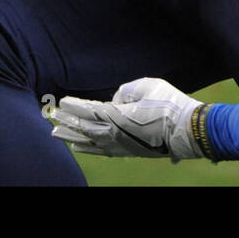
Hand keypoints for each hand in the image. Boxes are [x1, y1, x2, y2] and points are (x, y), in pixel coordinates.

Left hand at [51, 78, 203, 160]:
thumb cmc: (169, 103)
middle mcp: (115, 133)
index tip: (62, 101)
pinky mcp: (128, 152)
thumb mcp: (147, 85)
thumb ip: (126, 90)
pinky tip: (78, 147)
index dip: (74, 106)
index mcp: (117, 116)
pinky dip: (87, 149)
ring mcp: (121, 145)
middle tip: (51, 116)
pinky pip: (101, 151)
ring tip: (56, 133)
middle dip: (67, 121)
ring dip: (72, 136)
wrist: (187, 130)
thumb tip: (116, 100)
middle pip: (84, 127)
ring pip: (89, 141)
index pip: (89, 110)